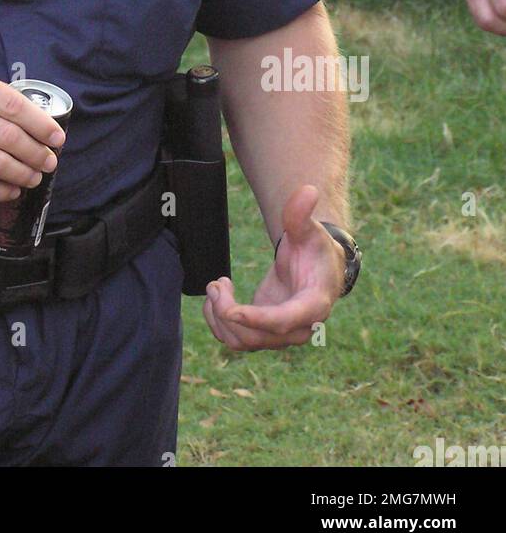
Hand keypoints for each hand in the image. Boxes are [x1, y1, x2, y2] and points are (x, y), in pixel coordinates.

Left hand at [203, 184, 345, 350]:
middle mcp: (299, 328)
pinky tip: (218, 296)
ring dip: (220, 319)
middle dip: (229, 312)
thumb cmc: (315, 248)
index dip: (258, 319)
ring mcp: (280, 334)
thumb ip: (302, 214)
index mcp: (314, 304)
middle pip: (258, 336)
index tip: (231, 310)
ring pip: (243, 342)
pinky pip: (237, 339)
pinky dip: (219, 323)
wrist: (316, 268)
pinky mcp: (264, 332)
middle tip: (216, 283)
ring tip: (216, 287)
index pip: (286, 321)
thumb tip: (308, 190)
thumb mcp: (309, 229)